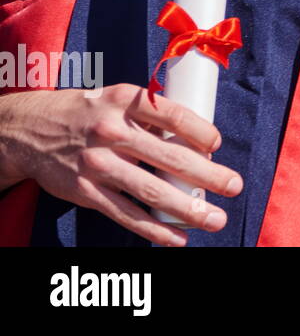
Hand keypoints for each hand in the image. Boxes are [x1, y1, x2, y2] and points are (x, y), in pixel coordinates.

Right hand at [0, 84, 243, 245]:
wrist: (29, 129)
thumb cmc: (88, 112)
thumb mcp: (117, 97)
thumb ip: (151, 114)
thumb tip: (196, 140)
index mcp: (125, 101)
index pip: (174, 115)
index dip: (201, 131)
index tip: (217, 145)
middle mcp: (112, 132)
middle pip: (170, 157)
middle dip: (208, 175)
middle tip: (234, 185)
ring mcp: (98, 164)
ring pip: (152, 192)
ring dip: (189, 209)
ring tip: (216, 218)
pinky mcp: (87, 192)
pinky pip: (127, 215)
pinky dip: (155, 230)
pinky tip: (178, 237)